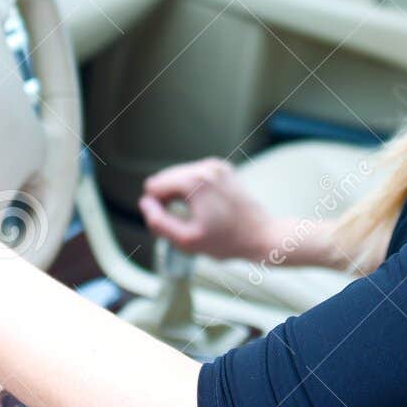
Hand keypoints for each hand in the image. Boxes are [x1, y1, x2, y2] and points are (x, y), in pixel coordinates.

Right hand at [138, 156, 275, 261]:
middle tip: (182, 222)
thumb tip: (145, 204)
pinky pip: (195, 175)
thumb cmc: (228, 241)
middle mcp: (206, 166)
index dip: (155, 207)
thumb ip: (159, 222)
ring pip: (179, 175)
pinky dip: (194, 189)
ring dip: (180, 194)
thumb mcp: (187, 240)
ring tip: (194, 216)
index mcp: (194, 180)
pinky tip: (205, 208)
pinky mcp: (224, 169)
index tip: (171, 224)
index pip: (154, 186)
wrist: (262, 236)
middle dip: (166, 199)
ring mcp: (217, 165)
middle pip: (165, 178)